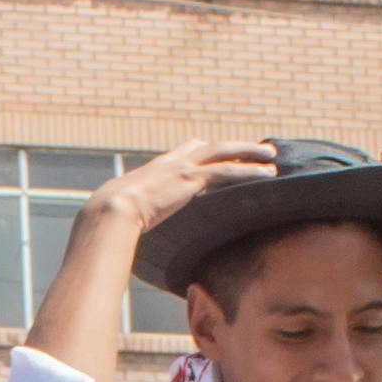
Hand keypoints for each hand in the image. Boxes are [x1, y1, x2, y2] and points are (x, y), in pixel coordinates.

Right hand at [94, 141, 281, 235]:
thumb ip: (134, 217)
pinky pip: (227, 171)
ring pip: (224, 153)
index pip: (186, 151)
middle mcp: (172, 162)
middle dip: (234, 147)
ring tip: (270, 156)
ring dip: (249, 153)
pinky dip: (249, 171)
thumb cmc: (111, 217)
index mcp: (156, 168)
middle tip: (255, 148)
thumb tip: (126, 235)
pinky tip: (266, 173)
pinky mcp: (192, 179)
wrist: (110, 210)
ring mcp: (183, 168)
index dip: (204, 150)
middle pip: (210, 147)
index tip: (218, 151)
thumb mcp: (124, 213)